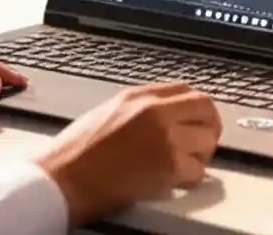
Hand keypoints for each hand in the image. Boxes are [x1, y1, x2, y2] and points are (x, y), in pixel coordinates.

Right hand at [34, 82, 221, 226]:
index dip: (196, 108)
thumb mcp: (106, 113)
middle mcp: (153, 110)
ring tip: (184, 166)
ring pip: (207, 140)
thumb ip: (137, 110)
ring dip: (200, 156)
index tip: (197, 120)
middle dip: (209, 126)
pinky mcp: (168, 165)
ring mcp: (163, 136)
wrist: (63, 178)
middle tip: (203, 143)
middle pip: (205, 107)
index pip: (185, 90)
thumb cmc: (74, 153)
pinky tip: (174, 183)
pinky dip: (191, 180)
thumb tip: (162, 119)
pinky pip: (198, 171)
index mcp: (136, 96)